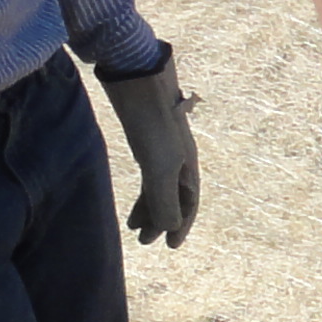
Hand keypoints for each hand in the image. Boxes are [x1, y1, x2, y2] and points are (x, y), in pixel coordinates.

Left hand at [100, 53, 199, 247]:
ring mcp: (162, 146)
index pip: (188, 203)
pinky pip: (147, 170)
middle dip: (161, 219)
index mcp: (188, 164)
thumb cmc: (150, 121)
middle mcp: (179, 156)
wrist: (137, 75)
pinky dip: (141, 187)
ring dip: (148, 206)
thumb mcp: (158, 165)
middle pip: (173, 196)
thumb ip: (164, 198)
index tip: (169, 246)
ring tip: (132, 225)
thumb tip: (170, 227)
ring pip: (159, 184)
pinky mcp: (145, 135)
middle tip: (144, 240)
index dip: (180, 225)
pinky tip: (132, 191)